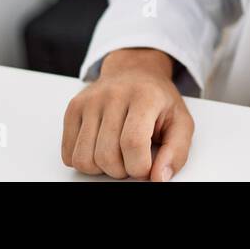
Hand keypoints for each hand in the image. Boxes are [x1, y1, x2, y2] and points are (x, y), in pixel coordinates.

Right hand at [62, 47, 193, 181]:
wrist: (136, 71)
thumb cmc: (158, 100)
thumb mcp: (181, 122)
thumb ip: (176, 151)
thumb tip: (159, 177)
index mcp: (144, 96)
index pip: (133, 143)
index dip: (139, 167)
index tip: (146, 167)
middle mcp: (113, 94)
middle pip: (106, 156)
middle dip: (122, 170)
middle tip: (132, 158)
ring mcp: (90, 101)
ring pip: (84, 159)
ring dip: (102, 168)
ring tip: (117, 153)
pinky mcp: (73, 109)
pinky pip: (68, 155)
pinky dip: (85, 161)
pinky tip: (100, 147)